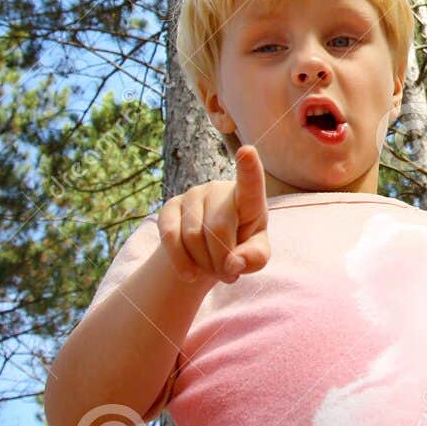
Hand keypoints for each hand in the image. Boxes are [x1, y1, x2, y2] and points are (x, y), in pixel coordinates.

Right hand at [157, 146, 270, 285]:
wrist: (208, 251)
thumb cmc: (241, 248)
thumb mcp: (256, 256)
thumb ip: (254, 258)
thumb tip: (233, 262)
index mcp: (248, 198)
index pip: (250, 181)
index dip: (249, 167)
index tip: (248, 150)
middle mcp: (219, 189)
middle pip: (217, 229)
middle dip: (222, 261)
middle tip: (228, 275)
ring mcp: (192, 195)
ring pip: (193, 237)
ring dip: (204, 264)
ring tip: (213, 270)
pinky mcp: (170, 207)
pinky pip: (170, 238)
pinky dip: (181, 262)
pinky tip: (191, 273)